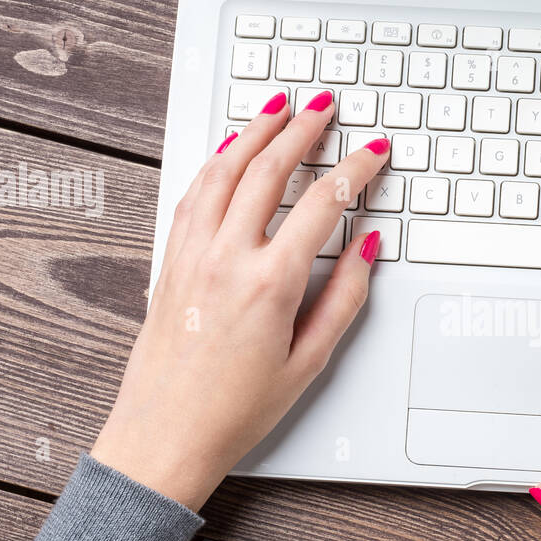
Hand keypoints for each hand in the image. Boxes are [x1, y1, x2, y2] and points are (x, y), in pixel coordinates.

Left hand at [91, 91, 388, 510]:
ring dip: (254, 131)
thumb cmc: (235, 409)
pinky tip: (228, 149)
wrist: (166, 435)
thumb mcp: (309, 361)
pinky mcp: (171, 261)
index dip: (356, 168)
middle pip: (270, 169)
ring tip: (277, 106)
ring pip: (224, 169)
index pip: (324, 202)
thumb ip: (344, 297)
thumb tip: (368, 248)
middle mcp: (227, 257)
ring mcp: (192, 254)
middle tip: (324, 105)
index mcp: (270, 282)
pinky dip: (215, 161)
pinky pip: (194, 193)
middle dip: (302, 128)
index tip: (374, 150)